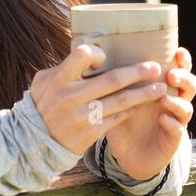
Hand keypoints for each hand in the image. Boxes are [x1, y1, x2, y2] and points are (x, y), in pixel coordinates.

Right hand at [29, 44, 168, 155]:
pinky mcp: (91, 131)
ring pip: (121, 101)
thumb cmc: (43, 103)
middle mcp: (71, 96)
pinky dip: (132, 110)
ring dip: (144, 94)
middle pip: (112, 80)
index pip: (83, 55)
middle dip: (137, 73)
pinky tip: (142, 104)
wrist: (35, 140)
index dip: (97, 54)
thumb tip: (90, 54)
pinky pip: (118, 117)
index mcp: (59, 78)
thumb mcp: (44, 81)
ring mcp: (83, 115)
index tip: (106, 57)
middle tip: (155, 68)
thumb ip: (65, 67)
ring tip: (161, 88)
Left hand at [103, 47, 195, 179]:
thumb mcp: (117, 99)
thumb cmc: (123, 121)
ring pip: (186, 107)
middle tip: (171, 74)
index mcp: (161, 88)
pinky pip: (177, 130)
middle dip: (183, 77)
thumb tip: (95, 59)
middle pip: (189, 85)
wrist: (129, 154)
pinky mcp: (172, 138)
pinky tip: (163, 119)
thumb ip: (113, 82)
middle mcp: (172, 101)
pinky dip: (172, 123)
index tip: (177, 51)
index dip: (181, 60)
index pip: (176, 69)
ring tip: (164, 97)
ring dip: (177, 101)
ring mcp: (175, 120)